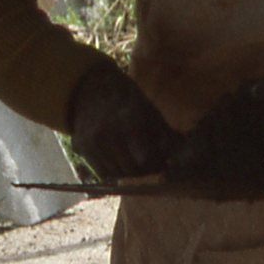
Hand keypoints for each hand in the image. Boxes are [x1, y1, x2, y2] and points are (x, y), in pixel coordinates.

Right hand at [67, 63, 181, 179]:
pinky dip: (114, 171)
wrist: (91, 88)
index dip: (157, 163)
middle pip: (132, 169)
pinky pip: (102, 173)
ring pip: (117, 174)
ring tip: (138, 161)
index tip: (164, 162)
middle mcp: (106, 132)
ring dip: (131, 173)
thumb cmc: (128, 101)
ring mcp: (91, 141)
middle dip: (146, 170)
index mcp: (129, 119)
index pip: (146, 158)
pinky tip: (121, 160)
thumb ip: (166, 136)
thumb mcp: (151, 111)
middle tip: (153, 165)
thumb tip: (183, 159)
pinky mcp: (80, 148)